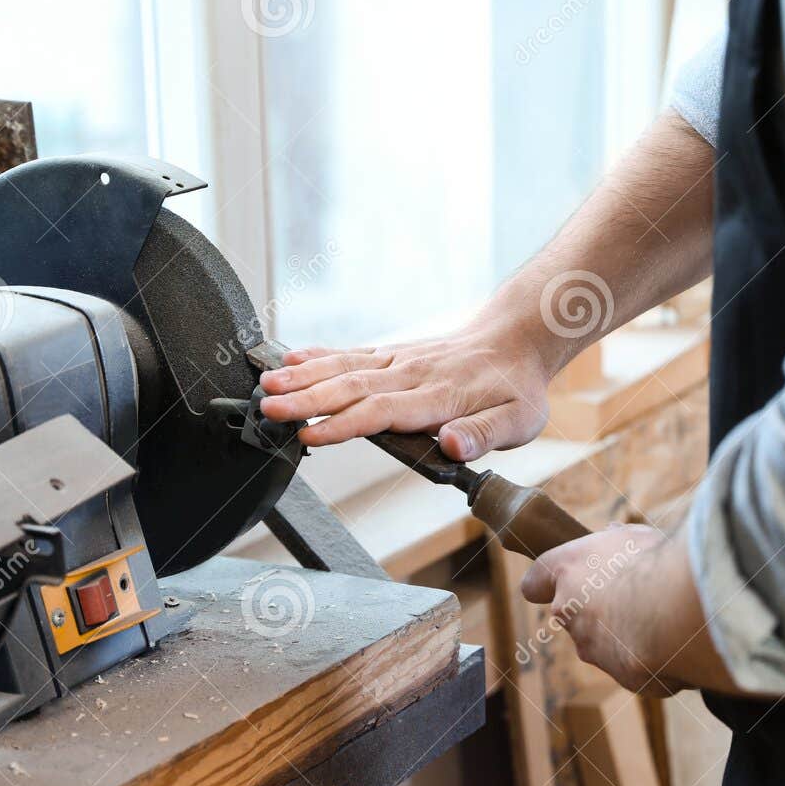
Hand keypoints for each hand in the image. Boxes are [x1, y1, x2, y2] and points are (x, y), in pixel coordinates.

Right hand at [257, 323, 553, 461]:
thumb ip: (483, 435)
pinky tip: (291, 358)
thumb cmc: (516, 387)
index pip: (382, 412)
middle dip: (306, 398)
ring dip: (303, 375)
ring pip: (345, 366)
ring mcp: (400, 361)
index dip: (343, 423)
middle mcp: (412, 374)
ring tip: (267, 383)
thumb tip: (451, 446)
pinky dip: (319, 355)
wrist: (517, 339)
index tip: (310, 432)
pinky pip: (351, 353)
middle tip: (268, 408)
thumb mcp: (518, 421)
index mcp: (439, 397)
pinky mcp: (394, 353)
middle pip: (352, 386)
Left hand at [520, 524, 727, 694]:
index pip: (534, 584)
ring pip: (605, 642)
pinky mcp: (621, 674)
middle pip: (575, 614)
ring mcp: (591, 647)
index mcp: (567, 570)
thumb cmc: (656, 563)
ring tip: (663, 617)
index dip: (546, 585)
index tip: (563, 583)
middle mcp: (569, 611)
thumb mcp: (634, 536)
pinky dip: (653, 656)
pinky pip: (636, 664)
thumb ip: (614, 539)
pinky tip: (676, 641)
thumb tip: (611, 534)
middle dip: (600, 609)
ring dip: (627, 633)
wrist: (681, 608)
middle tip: (635, 596)